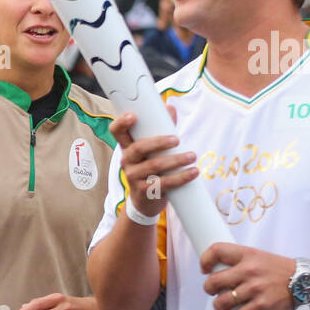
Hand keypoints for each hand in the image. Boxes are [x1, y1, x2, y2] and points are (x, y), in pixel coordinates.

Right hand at [108, 105, 195, 220]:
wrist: (145, 201)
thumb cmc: (151, 170)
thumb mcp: (153, 150)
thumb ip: (161, 129)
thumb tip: (170, 108)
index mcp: (128, 147)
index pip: (117, 132)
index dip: (121, 123)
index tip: (133, 115)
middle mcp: (127, 161)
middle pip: (138, 148)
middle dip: (158, 142)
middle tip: (177, 139)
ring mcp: (134, 177)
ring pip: (154, 166)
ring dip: (176, 160)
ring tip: (192, 156)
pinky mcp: (145, 192)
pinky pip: (164, 183)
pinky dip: (181, 177)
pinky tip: (193, 172)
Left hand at [200, 242, 295, 309]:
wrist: (302, 280)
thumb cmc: (275, 269)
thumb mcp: (257, 256)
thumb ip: (238, 260)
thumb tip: (213, 269)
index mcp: (247, 254)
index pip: (217, 250)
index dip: (205, 260)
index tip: (204, 269)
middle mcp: (250, 270)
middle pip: (214, 281)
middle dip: (208, 288)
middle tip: (212, 290)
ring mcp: (255, 289)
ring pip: (222, 301)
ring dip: (217, 305)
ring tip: (221, 304)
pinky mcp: (262, 306)